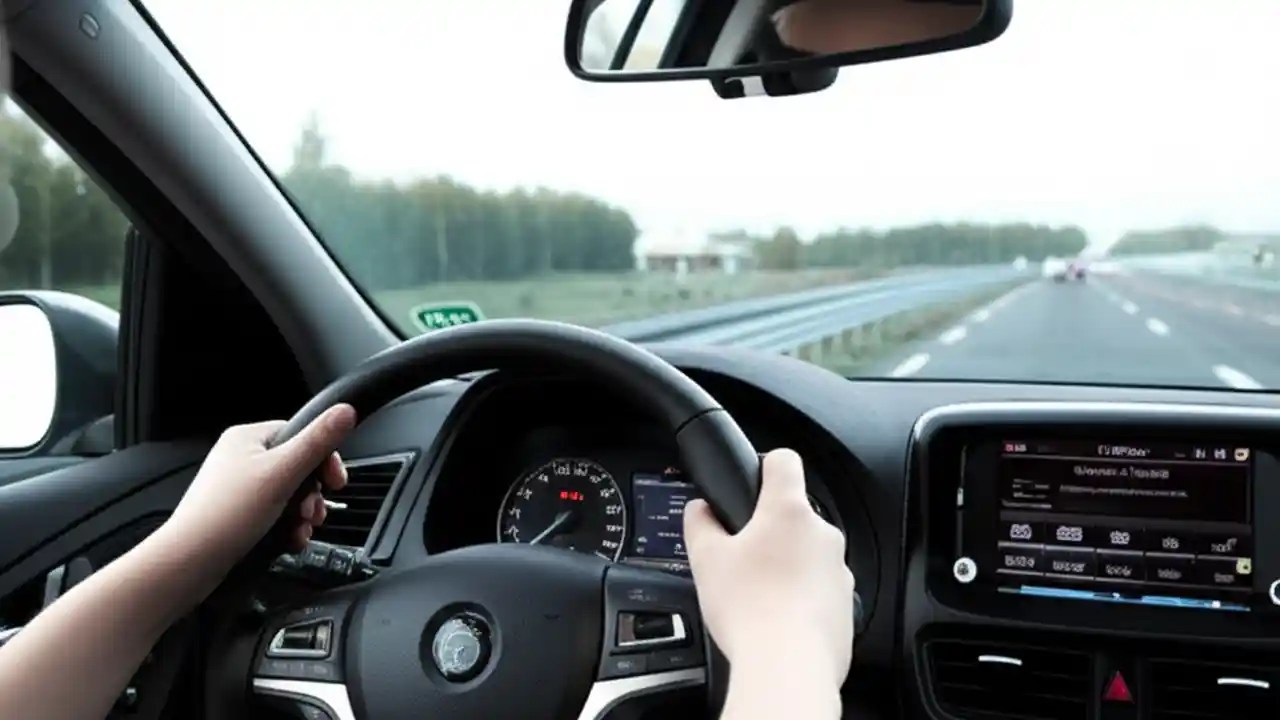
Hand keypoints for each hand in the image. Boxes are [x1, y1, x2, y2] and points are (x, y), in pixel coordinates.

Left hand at [164, 405, 357, 576]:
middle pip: (299, 467)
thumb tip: (345, 410)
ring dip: (303, 514)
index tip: (336, 481)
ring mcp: (240, 488)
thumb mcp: (282, 473)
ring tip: (299, 529)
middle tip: (312, 511)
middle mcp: (242, 458)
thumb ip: (317, 442)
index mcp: (248, 437)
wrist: (190, 562)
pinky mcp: (240, 514)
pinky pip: (276, 513)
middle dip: (313, 494)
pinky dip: (288, 527)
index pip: (301, 434)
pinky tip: (290, 539)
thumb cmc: (227, 514)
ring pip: (290, 494)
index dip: (323, 458)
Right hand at [684, 449, 853, 688]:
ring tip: (758, 594)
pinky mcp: (846, 602)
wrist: (788, 666)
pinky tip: (778, 617)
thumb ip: (700, 523)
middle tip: (742, 557)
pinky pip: (820, 589)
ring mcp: (839, 569)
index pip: (784, 461)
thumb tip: (700, 510)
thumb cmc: (749, 610)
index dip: (766, 464)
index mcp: (788, 511)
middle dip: (770, 531)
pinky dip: (802, 597)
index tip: (755, 479)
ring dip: (788, 566)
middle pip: (794, 515)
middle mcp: (822, 534)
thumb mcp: (706, 559)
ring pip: (808, 554)